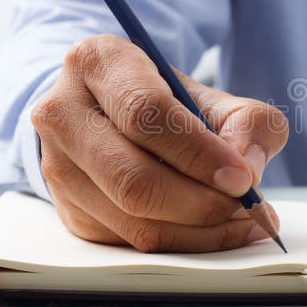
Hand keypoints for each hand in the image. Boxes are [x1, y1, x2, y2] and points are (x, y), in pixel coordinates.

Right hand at [31, 35, 288, 252]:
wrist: (109, 114)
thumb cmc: (163, 101)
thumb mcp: (211, 93)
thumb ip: (247, 121)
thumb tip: (248, 170)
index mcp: (98, 62)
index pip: (144, 112)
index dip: (198, 151)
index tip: (242, 178)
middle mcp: (64, 113)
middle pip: (133, 176)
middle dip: (200, 201)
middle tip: (247, 206)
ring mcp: (57, 166)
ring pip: (132, 217)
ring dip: (198, 230)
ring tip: (242, 220)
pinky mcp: (68, 210)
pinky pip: (130, 241)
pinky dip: (183, 244)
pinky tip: (216, 231)